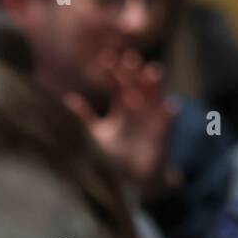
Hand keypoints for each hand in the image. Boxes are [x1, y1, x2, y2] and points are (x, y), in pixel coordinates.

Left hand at [64, 50, 179, 200]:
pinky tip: (170, 105)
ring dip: (155, 86)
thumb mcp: (97, 134)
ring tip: (153, 72)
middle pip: (137, 85)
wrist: (132, 180)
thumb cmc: (114, 156)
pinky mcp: (162, 135)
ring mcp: (152, 120)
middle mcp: (139, 109)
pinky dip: (170, 114)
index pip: (118, 83)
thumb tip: (67, 98)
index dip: (114, 71)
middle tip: (130, 58)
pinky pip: (168, 123)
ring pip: (155, 98)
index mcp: (123, 106)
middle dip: (135, 72)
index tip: (106, 57)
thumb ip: (84, 116)